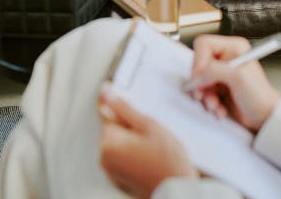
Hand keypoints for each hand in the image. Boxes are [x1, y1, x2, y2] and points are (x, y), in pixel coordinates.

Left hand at [99, 83, 196, 197]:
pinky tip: (150, 157)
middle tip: (151, 132)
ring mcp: (110, 171)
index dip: (122, 107)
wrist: (176, 190)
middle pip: (112, 128)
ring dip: (132, 140)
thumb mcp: (149, 125)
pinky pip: (122, 158)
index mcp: (108, 141)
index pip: (106, 111)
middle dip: (129, 126)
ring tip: (153, 147)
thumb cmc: (168, 160)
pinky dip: (133, 155)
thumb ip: (124, 108)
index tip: (133, 108)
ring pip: (118, 143)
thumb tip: (106, 92)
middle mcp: (104, 157)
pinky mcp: (118, 179)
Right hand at [186, 35, 280, 132]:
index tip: (200, 77)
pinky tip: (219, 108)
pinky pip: (202, 91)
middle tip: (204, 93)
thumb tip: (196, 74)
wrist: (263, 117)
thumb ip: (214, 70)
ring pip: (199, 79)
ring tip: (215, 104)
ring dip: (205, 95)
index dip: (199, 60)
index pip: (204, 44)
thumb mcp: (238, 77)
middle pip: (199, 63)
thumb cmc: (259, 95)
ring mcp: (221, 73)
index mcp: (233, 47)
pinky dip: (208, 101)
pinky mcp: (218, 87)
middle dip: (201, 82)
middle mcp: (226, 58)